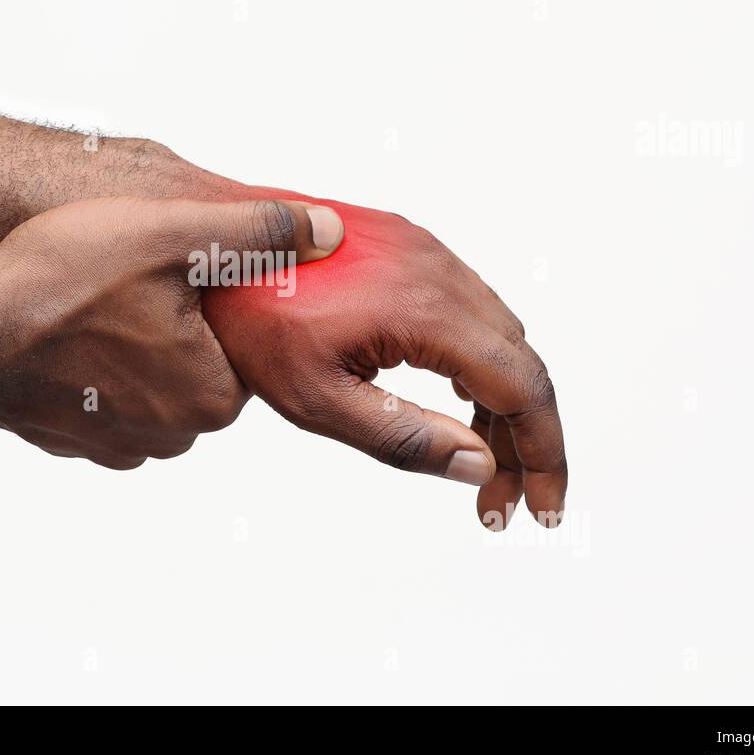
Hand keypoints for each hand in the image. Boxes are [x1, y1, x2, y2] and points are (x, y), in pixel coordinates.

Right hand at [0, 195, 343, 468]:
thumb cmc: (64, 282)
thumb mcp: (175, 235)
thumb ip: (260, 234)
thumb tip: (329, 231)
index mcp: (213, 395)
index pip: (242, 347)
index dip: (216, 303)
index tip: (183, 272)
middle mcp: (174, 435)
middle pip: (199, 368)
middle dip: (175, 326)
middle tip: (135, 279)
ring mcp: (116, 445)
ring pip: (151, 386)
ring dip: (132, 350)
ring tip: (95, 302)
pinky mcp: (71, 443)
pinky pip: (103, 403)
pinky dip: (92, 373)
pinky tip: (66, 334)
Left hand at [203, 191, 566, 528]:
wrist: (209, 249)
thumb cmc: (250, 323)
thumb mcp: (317, 398)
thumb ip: (402, 437)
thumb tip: (479, 467)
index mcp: (426, 308)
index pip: (522, 386)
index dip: (544, 453)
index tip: (542, 509)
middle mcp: (438, 268)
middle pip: (519, 362)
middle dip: (525, 438)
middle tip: (504, 500)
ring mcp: (425, 250)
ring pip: (497, 334)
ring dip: (501, 399)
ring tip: (479, 458)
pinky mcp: (407, 245)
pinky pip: (468, 306)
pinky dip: (477, 359)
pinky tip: (455, 398)